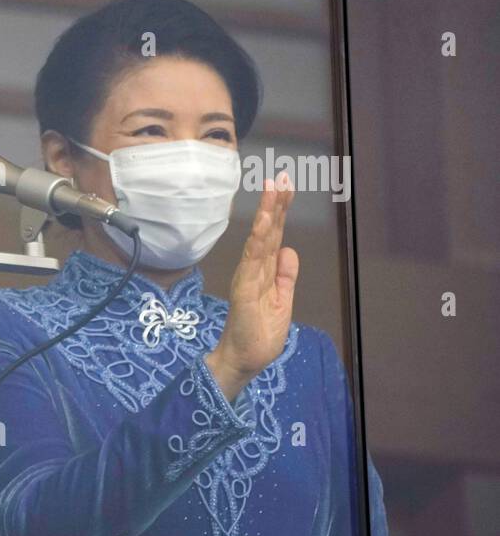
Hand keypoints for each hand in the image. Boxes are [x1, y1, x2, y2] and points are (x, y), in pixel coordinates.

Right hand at [205, 173, 297, 399]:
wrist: (244, 360)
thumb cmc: (259, 335)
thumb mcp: (282, 301)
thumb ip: (286, 276)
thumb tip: (290, 250)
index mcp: (264, 272)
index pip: (274, 236)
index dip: (280, 211)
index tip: (285, 186)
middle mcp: (254, 269)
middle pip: (268, 231)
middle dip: (275, 203)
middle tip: (282, 175)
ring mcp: (249, 277)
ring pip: (260, 239)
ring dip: (267, 213)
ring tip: (273, 188)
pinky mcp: (246, 288)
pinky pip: (253, 259)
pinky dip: (258, 238)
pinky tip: (264, 221)